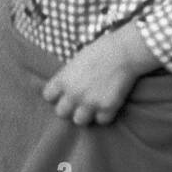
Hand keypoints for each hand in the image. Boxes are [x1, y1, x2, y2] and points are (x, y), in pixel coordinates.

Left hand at [42, 24, 158, 125]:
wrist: (123, 52)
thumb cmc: (100, 50)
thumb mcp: (77, 60)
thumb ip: (68, 77)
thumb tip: (65, 89)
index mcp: (64, 79)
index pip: (48, 96)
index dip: (55, 95)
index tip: (63, 92)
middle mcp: (74, 94)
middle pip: (61, 113)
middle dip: (69, 107)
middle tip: (78, 101)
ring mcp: (90, 102)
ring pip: (79, 120)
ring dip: (86, 114)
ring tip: (92, 105)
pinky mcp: (107, 108)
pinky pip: (101, 120)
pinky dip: (104, 114)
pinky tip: (107, 104)